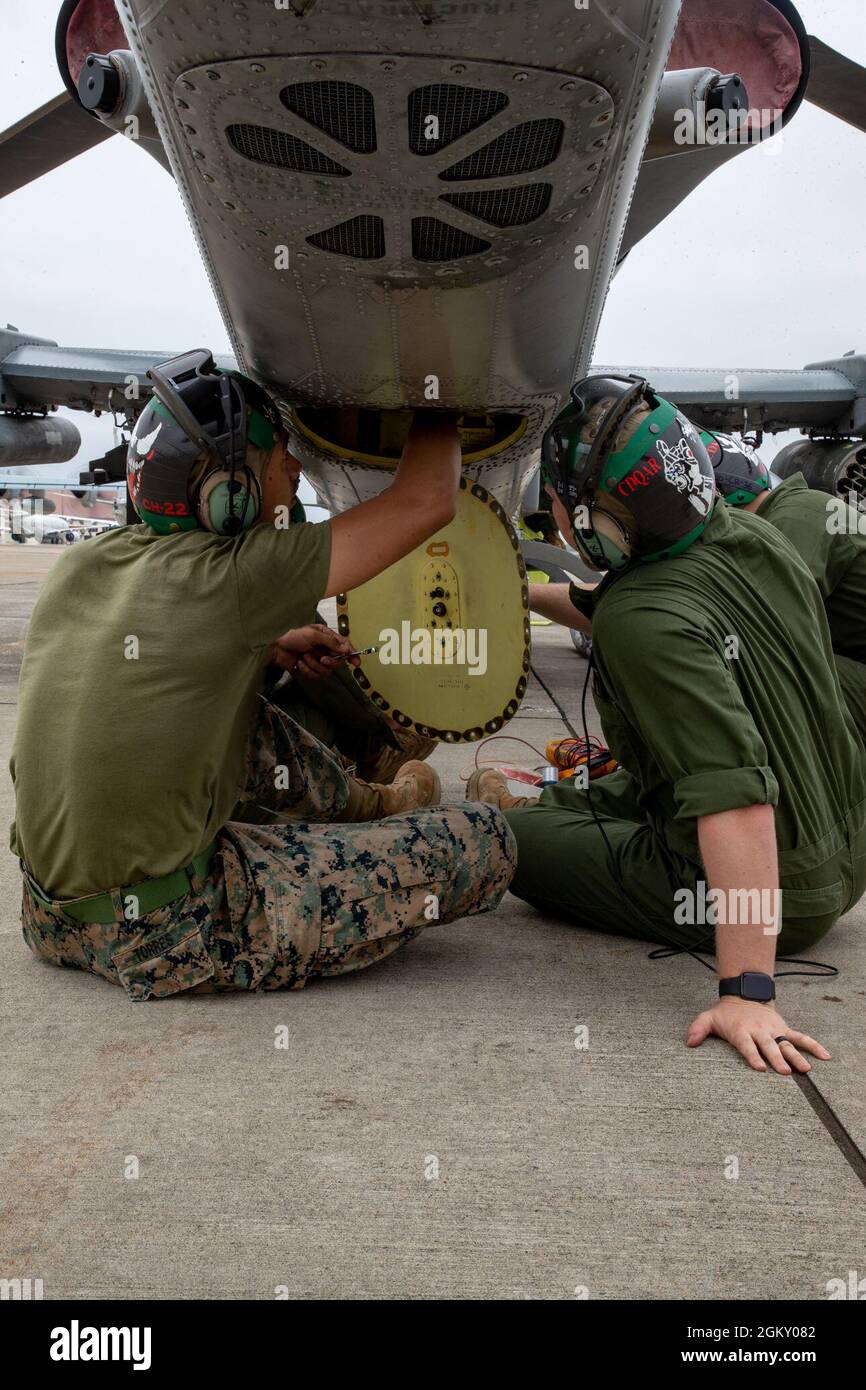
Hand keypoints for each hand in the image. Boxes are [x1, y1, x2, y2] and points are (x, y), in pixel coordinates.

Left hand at [266, 623, 358, 678]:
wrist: (275, 648)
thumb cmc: (293, 636)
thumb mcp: (313, 635)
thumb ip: (331, 642)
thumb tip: (346, 650)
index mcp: (327, 637)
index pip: (344, 646)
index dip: (352, 654)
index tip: (356, 663)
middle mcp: (325, 649)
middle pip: (338, 662)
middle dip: (329, 661)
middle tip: (321, 657)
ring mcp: (317, 660)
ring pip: (326, 670)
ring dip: (314, 665)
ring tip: (304, 657)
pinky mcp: (310, 669)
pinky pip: (316, 675)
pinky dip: (307, 670)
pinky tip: (299, 663)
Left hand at [686, 997, 830, 1073]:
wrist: (744, 994)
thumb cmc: (725, 1014)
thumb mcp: (708, 1018)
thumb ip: (698, 1029)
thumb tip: (688, 1042)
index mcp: (741, 1031)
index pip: (747, 1045)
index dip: (753, 1056)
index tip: (760, 1068)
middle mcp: (759, 1031)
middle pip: (769, 1047)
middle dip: (777, 1059)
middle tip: (785, 1072)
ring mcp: (773, 1030)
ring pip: (786, 1044)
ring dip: (796, 1056)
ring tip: (806, 1069)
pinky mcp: (783, 1028)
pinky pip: (800, 1037)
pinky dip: (813, 1045)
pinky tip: (825, 1056)